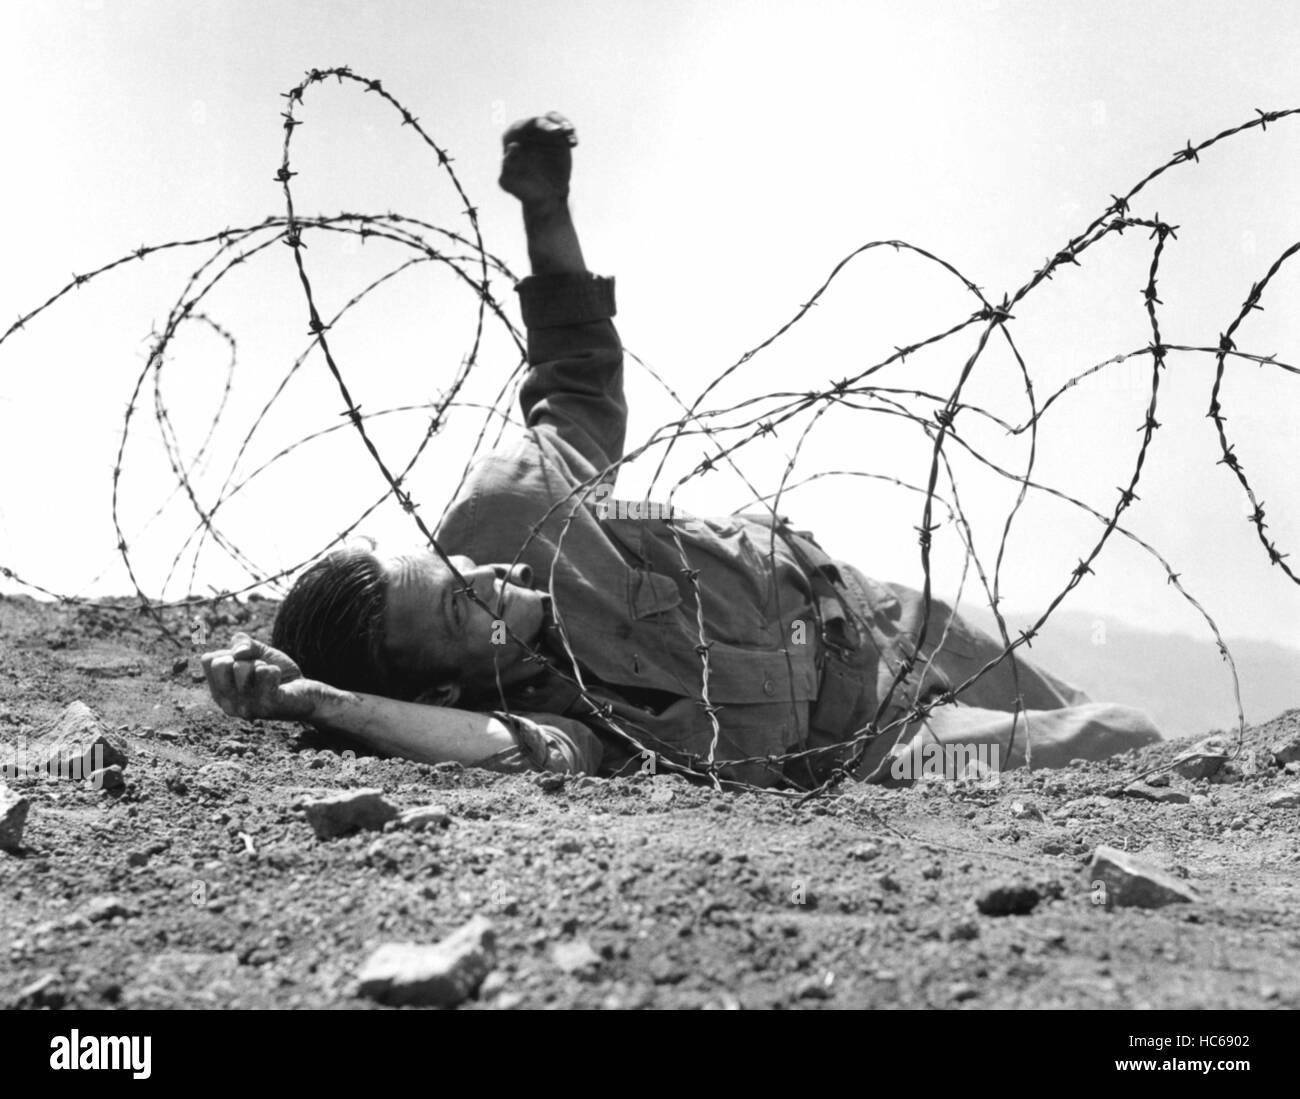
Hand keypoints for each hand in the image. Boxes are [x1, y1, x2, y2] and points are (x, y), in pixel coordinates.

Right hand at [200, 632, 328, 720]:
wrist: (307, 694)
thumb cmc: (278, 675)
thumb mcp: (259, 653)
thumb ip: (243, 643)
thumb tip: (238, 651)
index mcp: (220, 693)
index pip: (208, 660)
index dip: (230, 653)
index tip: (247, 664)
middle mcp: (228, 704)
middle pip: (220, 663)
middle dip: (244, 659)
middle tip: (260, 670)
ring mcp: (246, 707)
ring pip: (242, 667)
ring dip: (262, 665)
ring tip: (271, 678)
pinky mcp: (267, 706)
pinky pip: (264, 672)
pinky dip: (275, 670)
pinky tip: (280, 682)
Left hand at [499, 112, 576, 209]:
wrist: (545, 197)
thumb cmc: (524, 190)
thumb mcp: (510, 182)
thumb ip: (508, 165)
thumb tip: (513, 146)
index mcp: (511, 138)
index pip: (518, 128)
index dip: (526, 127)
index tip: (536, 134)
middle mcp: (527, 131)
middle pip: (536, 122)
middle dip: (547, 125)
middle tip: (557, 131)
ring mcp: (544, 133)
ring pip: (552, 119)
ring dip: (561, 123)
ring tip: (568, 132)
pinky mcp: (559, 138)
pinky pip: (565, 129)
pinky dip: (570, 133)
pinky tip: (573, 143)